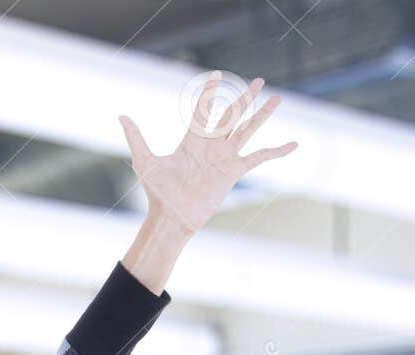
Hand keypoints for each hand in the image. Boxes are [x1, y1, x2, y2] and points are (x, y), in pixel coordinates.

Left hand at [118, 73, 297, 234]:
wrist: (170, 217)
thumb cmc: (156, 192)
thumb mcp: (144, 161)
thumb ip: (136, 137)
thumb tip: (121, 116)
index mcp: (192, 139)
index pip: (204, 109)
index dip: (210, 92)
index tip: (217, 75)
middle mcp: (211, 145)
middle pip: (232, 114)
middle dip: (245, 97)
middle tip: (259, 80)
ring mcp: (224, 158)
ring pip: (247, 129)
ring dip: (262, 114)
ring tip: (277, 98)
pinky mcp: (234, 172)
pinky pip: (259, 158)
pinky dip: (276, 151)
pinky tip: (293, 144)